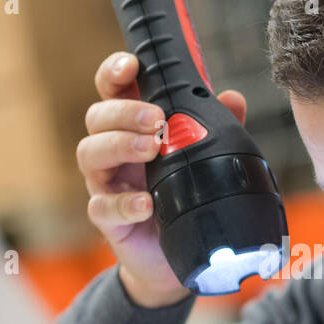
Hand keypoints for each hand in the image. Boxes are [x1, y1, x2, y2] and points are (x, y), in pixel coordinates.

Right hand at [78, 51, 248, 307]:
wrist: (174, 257)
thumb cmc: (185, 195)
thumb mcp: (204, 158)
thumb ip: (217, 128)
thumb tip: (232, 97)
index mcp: (132, 127)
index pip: (113, 90)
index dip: (115, 72)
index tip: (131, 66)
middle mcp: (112, 151)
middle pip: (98, 117)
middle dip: (123, 112)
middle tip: (155, 118)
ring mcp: (106, 184)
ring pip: (90, 153)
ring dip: (120, 145)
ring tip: (151, 149)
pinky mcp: (109, 220)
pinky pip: (103, 207)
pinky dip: (123, 203)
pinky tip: (145, 203)